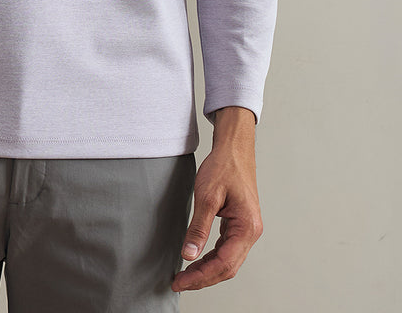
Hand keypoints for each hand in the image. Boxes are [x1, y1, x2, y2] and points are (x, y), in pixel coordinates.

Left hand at [171, 106, 262, 292]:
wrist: (234, 148)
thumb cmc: (224, 166)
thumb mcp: (207, 196)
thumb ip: (198, 227)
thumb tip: (189, 254)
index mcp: (247, 227)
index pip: (223, 263)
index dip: (201, 277)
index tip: (181, 281)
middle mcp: (251, 232)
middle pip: (227, 268)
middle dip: (203, 278)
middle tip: (179, 282)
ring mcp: (247, 230)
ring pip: (228, 261)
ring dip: (207, 271)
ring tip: (185, 276)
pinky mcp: (240, 225)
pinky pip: (226, 249)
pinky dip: (212, 258)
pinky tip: (197, 261)